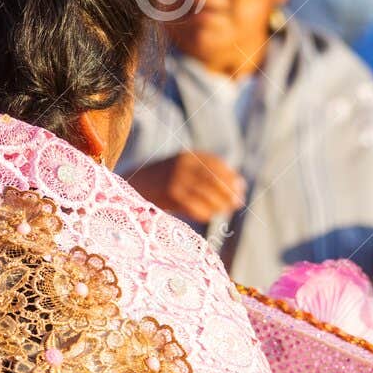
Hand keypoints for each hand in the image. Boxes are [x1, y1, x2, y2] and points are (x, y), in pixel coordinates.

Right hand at [124, 151, 245, 221]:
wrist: (132, 186)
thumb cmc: (162, 181)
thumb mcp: (183, 170)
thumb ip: (206, 175)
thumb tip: (238, 185)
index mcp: (188, 156)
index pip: (217, 164)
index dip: (231, 177)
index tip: (240, 189)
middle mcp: (183, 165)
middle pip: (215, 180)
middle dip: (229, 193)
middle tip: (237, 203)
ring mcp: (176, 179)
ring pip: (207, 194)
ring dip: (219, 205)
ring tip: (224, 211)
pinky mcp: (170, 195)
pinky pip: (195, 206)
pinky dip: (204, 213)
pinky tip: (207, 216)